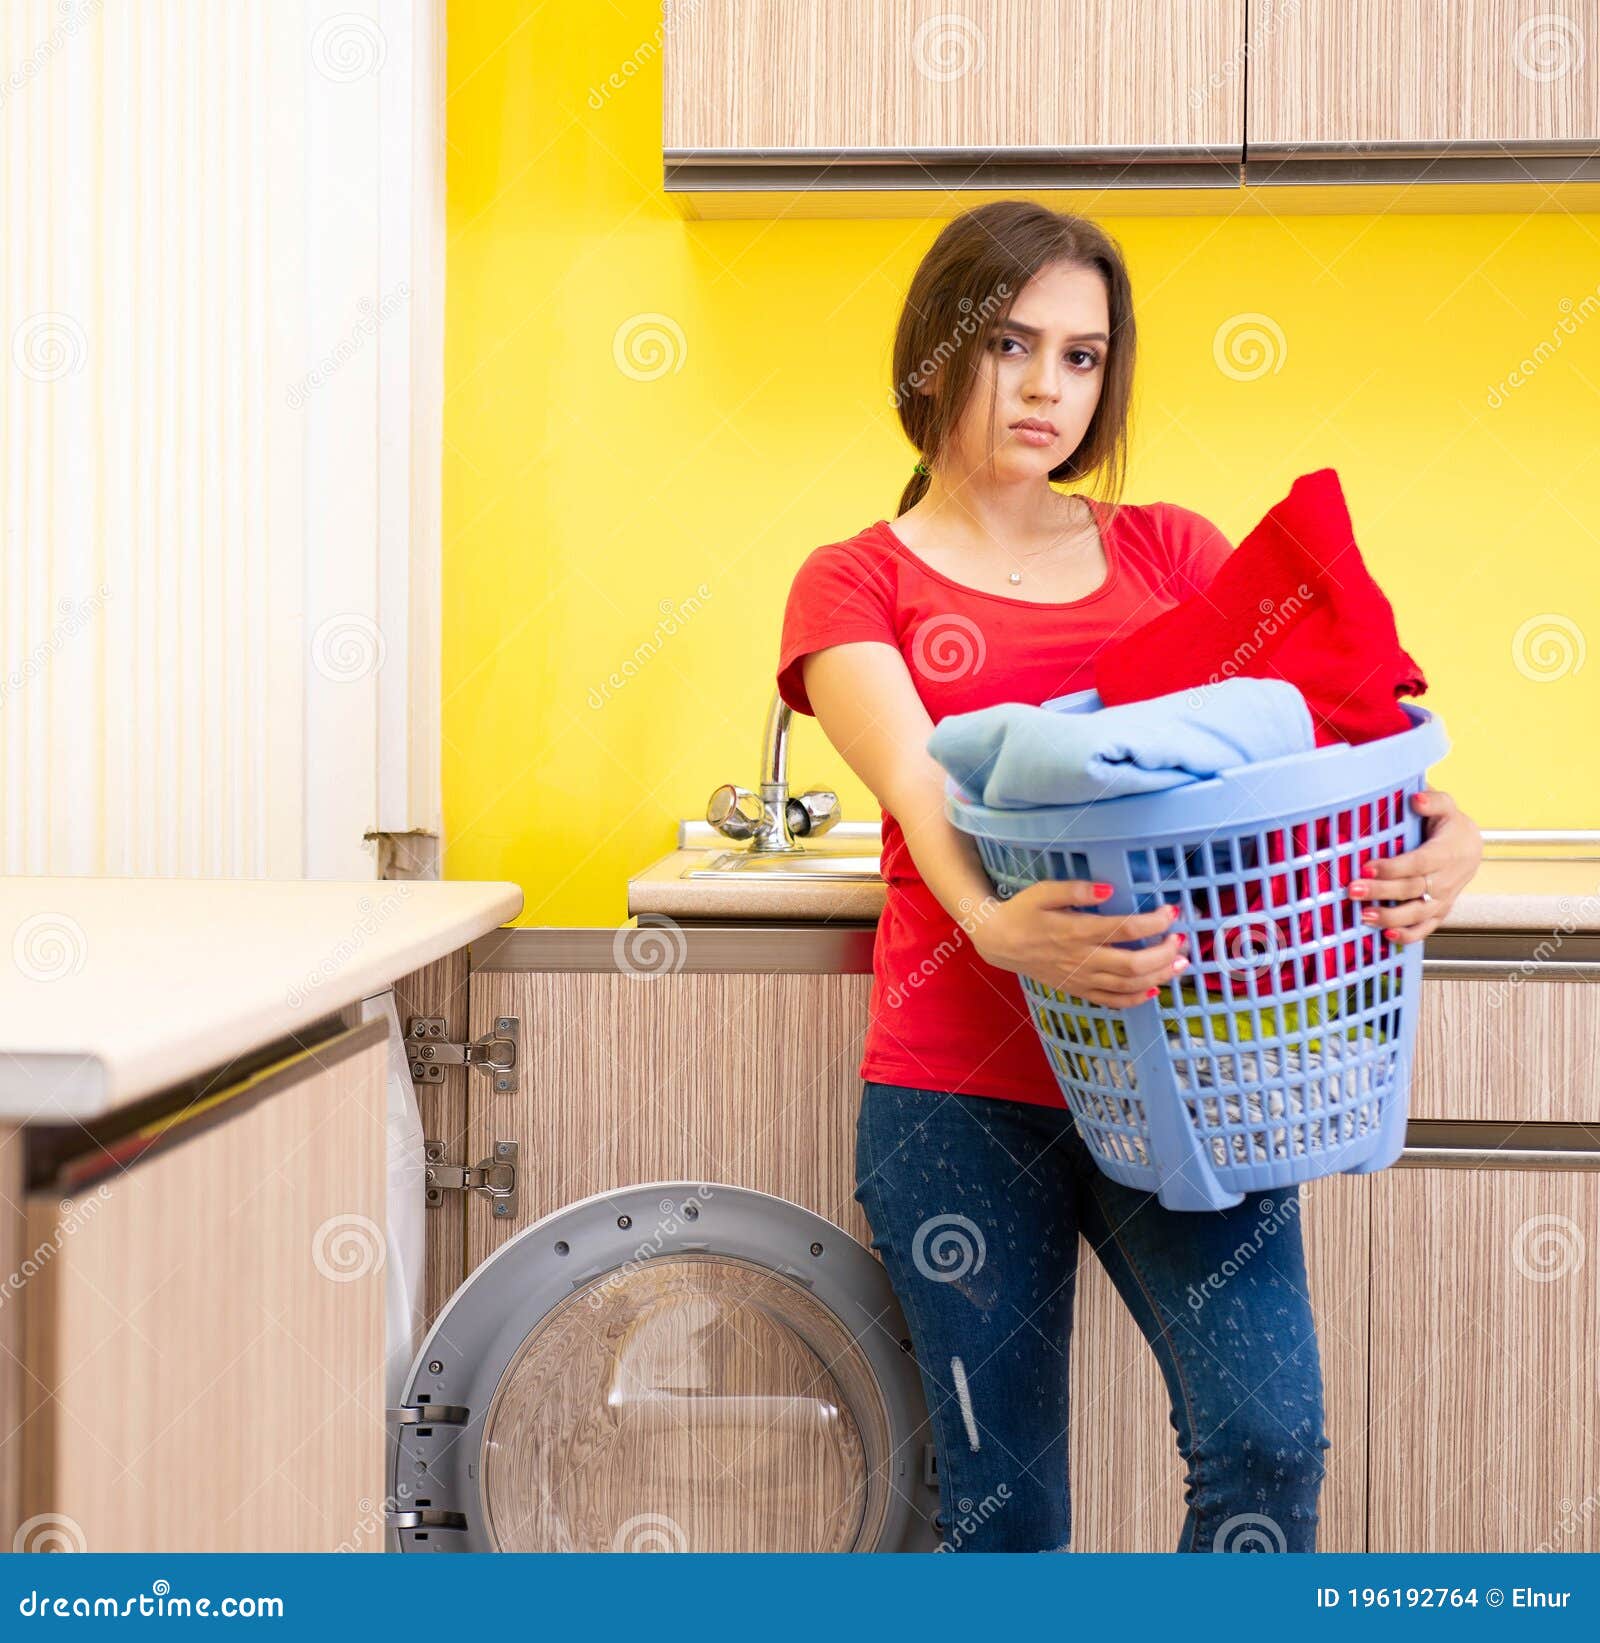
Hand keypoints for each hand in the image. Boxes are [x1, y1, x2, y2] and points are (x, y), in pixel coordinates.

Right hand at [970, 878, 1188, 1007]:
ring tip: (1180, 964)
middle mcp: (1081, 959)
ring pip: (1127, 986)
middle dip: (1164, 953)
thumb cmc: (1023, 911)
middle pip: (1133, 964)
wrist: (998, 941)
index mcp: (1075, 931)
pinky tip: (1154, 990)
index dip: (1155, 922)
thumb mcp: (1043, 891)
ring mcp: (1080, 978)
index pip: (1125, 929)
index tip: (1172, 911)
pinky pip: (1111, 1001)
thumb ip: (1077, 888)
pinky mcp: (1077, 990)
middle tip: (1181, 940)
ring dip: (1159, 976)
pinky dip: (1136, 999)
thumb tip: (1109, 889)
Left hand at [1347, 787, 1482, 944]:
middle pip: (1412, 889)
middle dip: (1381, 891)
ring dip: (1390, 917)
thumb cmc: (1450, 825)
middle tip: (1353, 890)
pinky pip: (1426, 928)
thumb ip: (1433, 800)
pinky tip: (1387, 937)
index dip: (1393, 867)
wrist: (1472, 847)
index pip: (1418, 862)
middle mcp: (1445, 879)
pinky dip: (1408, 935)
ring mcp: (1443, 898)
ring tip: (1364, 916)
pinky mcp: (1439, 911)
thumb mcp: (1446, 806)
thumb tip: (1416, 799)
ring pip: (1417, 913)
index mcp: (1446, 852)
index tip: (1366, 867)